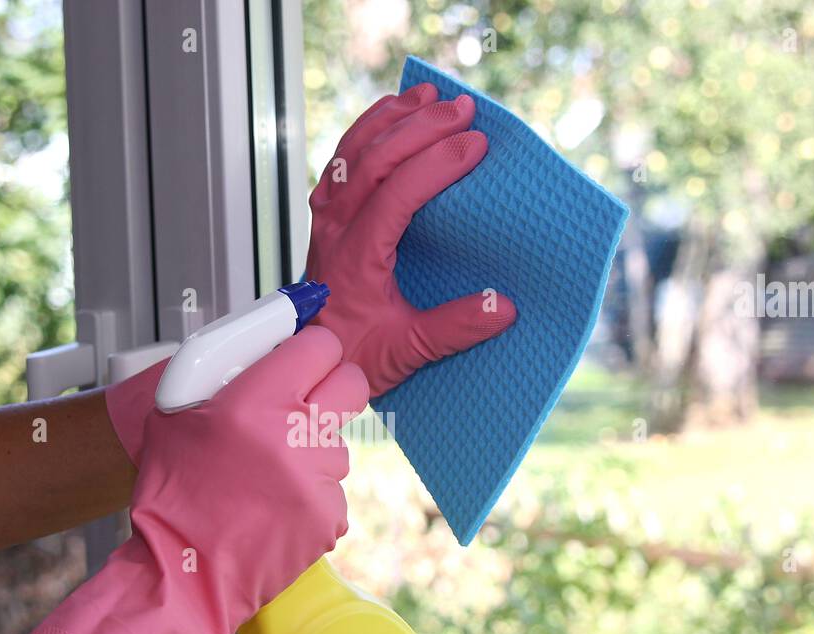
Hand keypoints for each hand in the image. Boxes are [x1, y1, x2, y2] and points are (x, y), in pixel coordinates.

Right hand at [0, 327, 367, 633]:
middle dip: (334, 386)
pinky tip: (273, 507)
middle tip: (306, 402)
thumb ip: (223, 371)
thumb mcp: (176, 413)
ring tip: (268, 474)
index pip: (322, 345)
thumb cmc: (172, 493)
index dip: (312, 351)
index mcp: (257, 399)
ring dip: (314, 449)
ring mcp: (317, 478)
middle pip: (351, 385)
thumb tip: (270, 343)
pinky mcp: (328, 515)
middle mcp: (295, 434)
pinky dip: (310, 495)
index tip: (303, 360)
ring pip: (339, 442)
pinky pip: (333, 488)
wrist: (180, 573)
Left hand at [306, 83, 516, 397]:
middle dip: (421, 128)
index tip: (475, 146)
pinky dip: (369, 128)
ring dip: (393, 119)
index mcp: (355, 257)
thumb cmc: (355, 354)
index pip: (395, 194)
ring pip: (353, 151)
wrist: (311, 357)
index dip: (435, 165)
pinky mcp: (326, 214)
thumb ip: (454, 329)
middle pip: (374, 161)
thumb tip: (502, 307)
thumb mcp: (408, 351)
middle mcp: (335, 229)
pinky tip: (394, 111)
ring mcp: (326, 217)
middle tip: (464, 109)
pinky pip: (343, 157)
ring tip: (431, 96)